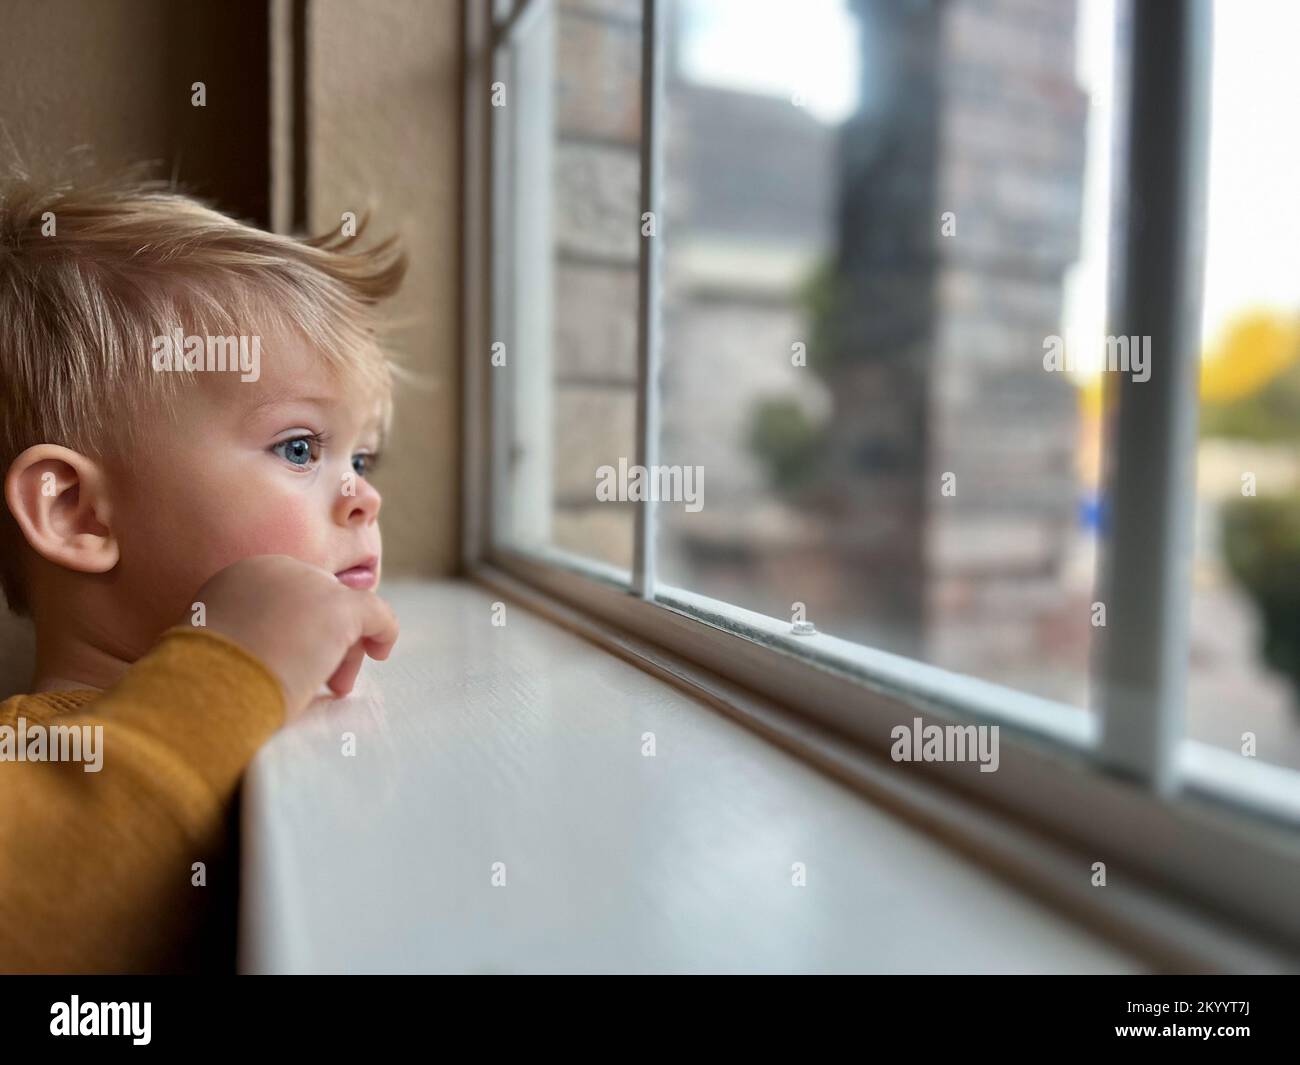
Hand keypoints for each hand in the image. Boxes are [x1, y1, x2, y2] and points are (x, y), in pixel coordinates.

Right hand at [191, 555, 398, 718]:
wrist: (205, 691)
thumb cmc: (206, 684)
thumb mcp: (221, 645)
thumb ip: (251, 633)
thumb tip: (288, 650)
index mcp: (242, 575)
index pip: (291, 595)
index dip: (300, 629)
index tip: (292, 663)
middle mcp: (276, 568)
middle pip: (320, 601)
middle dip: (324, 641)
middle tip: (323, 680)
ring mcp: (308, 584)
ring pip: (344, 612)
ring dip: (345, 649)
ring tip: (333, 686)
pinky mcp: (337, 608)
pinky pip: (376, 613)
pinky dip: (384, 631)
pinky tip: (381, 652)